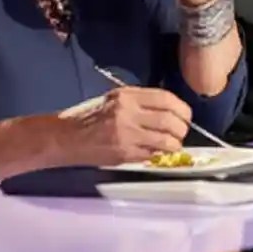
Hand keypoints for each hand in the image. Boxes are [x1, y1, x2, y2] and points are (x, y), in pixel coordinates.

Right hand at [58, 86, 190, 165]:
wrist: (67, 138)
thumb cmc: (91, 117)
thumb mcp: (115, 99)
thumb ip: (141, 102)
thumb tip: (169, 109)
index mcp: (127, 96)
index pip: (166, 99)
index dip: (182, 108)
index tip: (185, 115)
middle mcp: (128, 113)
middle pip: (170, 120)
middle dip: (182, 128)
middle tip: (182, 132)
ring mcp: (127, 135)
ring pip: (166, 140)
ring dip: (175, 144)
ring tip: (173, 144)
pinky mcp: (124, 153)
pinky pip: (152, 154)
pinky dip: (160, 154)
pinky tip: (157, 152)